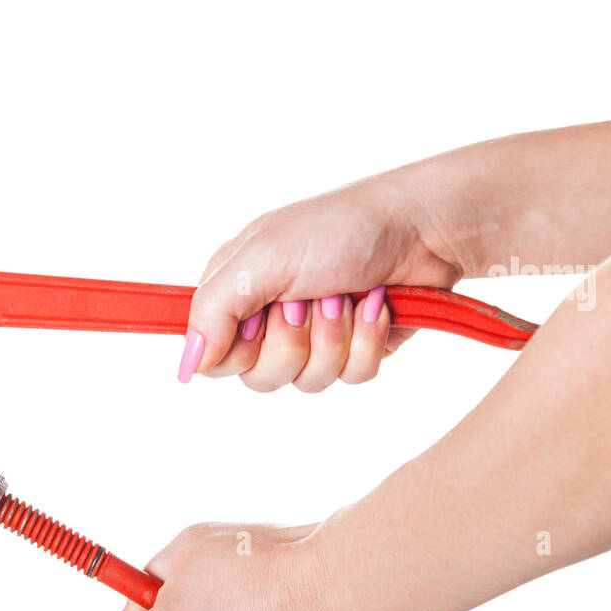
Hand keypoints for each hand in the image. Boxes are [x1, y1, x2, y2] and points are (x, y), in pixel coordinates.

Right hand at [178, 178, 464, 390]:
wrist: (421, 228)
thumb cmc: (340, 228)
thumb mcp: (263, 258)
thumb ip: (214, 310)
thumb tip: (188, 365)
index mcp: (236, 290)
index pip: (213, 356)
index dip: (239, 348)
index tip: (261, 318)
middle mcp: (269, 316)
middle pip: (260, 377)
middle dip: (294, 341)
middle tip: (309, 300)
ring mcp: (314, 336)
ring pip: (308, 382)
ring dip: (335, 338)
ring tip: (346, 296)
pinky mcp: (353, 349)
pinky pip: (351, 378)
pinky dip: (368, 341)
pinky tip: (376, 306)